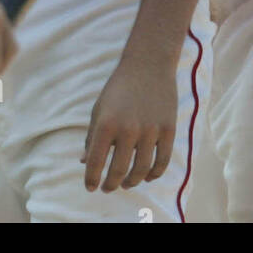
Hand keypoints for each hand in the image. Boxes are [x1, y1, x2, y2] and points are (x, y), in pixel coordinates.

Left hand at [81, 57, 176, 192]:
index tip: (90, 187)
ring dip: (132, 182)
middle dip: (111, 184)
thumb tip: (84, 162)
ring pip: (141, 170)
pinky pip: (161, 162)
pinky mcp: (168, 130)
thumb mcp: (99, 109)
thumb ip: (91, 137)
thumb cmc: (119, 88)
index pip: (95, 162)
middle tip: (108, 188)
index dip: (91, 179)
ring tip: (126, 184)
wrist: (148, 64)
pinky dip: (154, 174)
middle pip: (118, 171)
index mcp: (106, 124)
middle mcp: (127, 130)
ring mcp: (150, 131)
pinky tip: (147, 177)